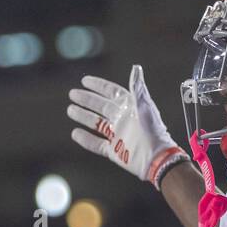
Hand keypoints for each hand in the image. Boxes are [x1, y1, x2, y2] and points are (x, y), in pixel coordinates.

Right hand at [68, 65, 184, 184]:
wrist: (156, 158)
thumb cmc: (153, 131)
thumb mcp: (145, 107)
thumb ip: (138, 88)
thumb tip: (136, 68)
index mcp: (130, 107)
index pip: (112, 92)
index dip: (99, 86)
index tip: (84, 80)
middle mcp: (123, 120)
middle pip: (101, 106)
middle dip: (87, 100)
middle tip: (72, 94)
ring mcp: (118, 135)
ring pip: (97, 124)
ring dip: (83, 116)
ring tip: (70, 110)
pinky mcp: (114, 151)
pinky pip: (97, 144)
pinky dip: (86, 139)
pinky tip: (75, 133)